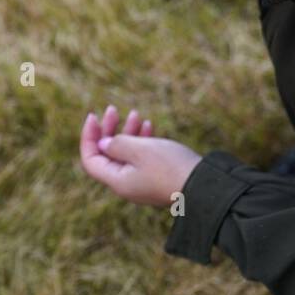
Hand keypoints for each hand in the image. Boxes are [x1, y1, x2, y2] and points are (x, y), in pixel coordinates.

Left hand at [78, 105, 200, 207]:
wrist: (206, 185)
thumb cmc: (170, 166)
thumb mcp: (140, 149)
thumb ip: (116, 144)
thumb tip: (102, 144)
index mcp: (117, 181)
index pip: (91, 159)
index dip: (88, 137)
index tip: (93, 116)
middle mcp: (126, 185)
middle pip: (107, 155)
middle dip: (108, 130)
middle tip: (112, 110)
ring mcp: (142, 182)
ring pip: (126, 154)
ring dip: (127, 132)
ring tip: (135, 114)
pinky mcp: (157, 178)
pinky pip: (142, 159)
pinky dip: (142, 141)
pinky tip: (148, 125)